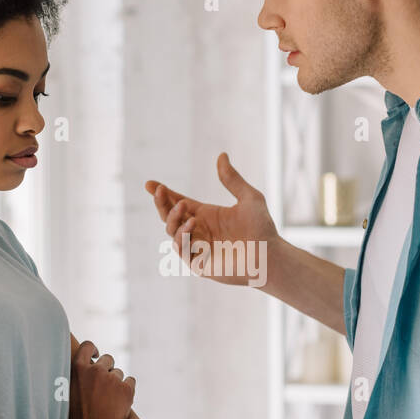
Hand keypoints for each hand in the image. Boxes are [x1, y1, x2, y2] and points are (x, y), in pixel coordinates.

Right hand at [68, 338, 134, 418]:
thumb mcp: (67, 393)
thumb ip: (76, 376)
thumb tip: (85, 364)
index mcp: (78, 369)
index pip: (88, 345)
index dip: (93, 349)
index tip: (96, 356)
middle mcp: (96, 370)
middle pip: (108, 359)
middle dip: (108, 369)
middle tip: (104, 388)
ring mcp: (112, 379)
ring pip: (119, 373)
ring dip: (116, 383)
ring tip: (108, 401)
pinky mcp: (127, 390)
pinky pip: (130, 381)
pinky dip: (127, 390)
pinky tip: (119, 403)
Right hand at [145, 152, 279, 285]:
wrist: (270, 256)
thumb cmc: (263, 229)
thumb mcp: (248, 198)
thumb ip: (232, 179)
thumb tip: (221, 155)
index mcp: (206, 215)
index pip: (178, 202)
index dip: (163, 194)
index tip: (149, 184)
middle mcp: (199, 231)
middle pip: (169, 216)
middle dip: (162, 203)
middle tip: (160, 192)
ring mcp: (197, 248)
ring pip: (172, 232)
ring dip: (173, 219)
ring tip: (185, 208)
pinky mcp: (198, 264)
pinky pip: (181, 250)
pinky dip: (181, 236)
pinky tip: (191, 224)